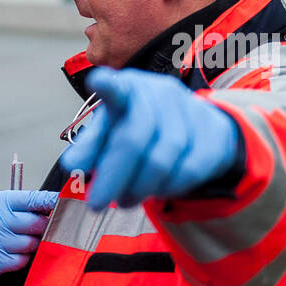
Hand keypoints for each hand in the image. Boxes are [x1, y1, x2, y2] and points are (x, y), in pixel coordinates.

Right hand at [0, 190, 59, 278]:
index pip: (32, 199)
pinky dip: (22, 259)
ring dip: (32, 245)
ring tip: (22, 243)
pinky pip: (22, 260)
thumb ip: (24, 207)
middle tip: (39, 229)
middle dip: (42, 228)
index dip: (51, 201)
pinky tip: (13, 254)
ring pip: (30, 243)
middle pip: (35, 222)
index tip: (65, 201)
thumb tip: (54, 205)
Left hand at [60, 68, 240, 210]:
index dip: (107, 85)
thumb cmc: (140, 127)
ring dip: (138, 188)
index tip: (97, 80)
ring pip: (162, 160)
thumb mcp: (111, 130)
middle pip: (135, 139)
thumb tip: (72, 165)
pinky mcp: (213, 134)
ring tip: (123, 201)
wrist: (199, 127)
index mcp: (128, 88)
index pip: (117, 87)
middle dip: (112, 177)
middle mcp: (159, 93)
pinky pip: (188, 170)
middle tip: (94, 205)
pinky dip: (166, 188)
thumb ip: (90, 147)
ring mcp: (189, 111)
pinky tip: (154, 192)